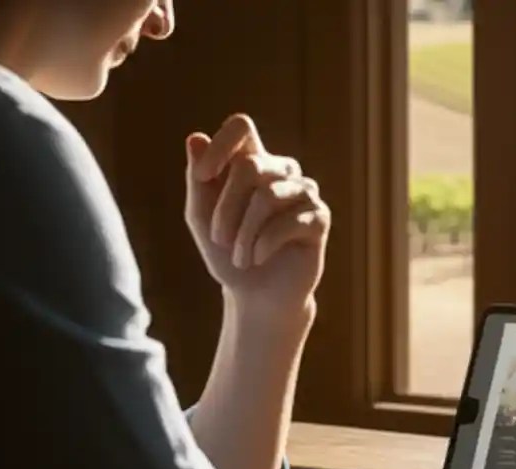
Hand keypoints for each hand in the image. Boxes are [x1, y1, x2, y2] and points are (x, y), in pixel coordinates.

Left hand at [184, 114, 330, 316]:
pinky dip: (264, 244)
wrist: (257, 295)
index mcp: (252, 161)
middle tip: (218, 239)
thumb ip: (198, 179)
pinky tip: (259, 258)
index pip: (242, 127)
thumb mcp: (201, 216)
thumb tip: (196, 138)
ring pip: (267, 195)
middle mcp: (281, 171)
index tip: (203, 177)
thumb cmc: (227, 253)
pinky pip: (289, 221)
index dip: (221, 145)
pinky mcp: (320, 218)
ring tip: (240, 257)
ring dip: (244, 232)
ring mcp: (305, 192)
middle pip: (250, 165)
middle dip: (226, 207)